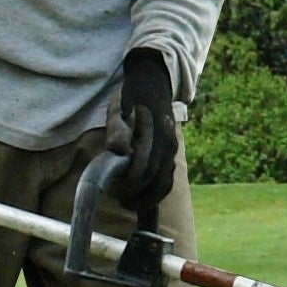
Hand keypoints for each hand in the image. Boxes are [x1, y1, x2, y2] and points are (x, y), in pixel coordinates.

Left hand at [108, 48, 177, 212]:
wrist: (154, 83)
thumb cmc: (132, 96)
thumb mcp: (119, 107)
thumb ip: (118, 129)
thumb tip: (118, 150)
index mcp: (156, 135)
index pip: (145, 169)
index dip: (129, 184)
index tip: (114, 190)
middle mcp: (168, 145)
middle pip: (156, 182)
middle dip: (137, 196)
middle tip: (119, 200)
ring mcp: (172, 150)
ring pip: (165, 184)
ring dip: (148, 198)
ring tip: (130, 203)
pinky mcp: (171, 154)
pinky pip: (168, 180)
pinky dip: (157, 192)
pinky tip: (143, 196)